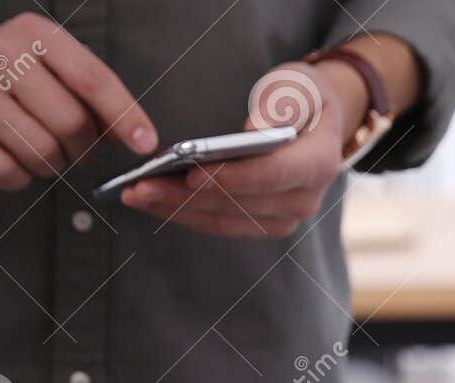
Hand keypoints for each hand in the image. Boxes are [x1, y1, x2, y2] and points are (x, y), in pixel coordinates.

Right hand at [0, 12, 156, 190]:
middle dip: (82, 149)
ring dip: (50, 165)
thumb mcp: (42, 65)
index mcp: (33, 35)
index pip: (92, 78)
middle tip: (75, 151)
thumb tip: (133, 133)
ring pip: (40, 152)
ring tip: (38, 152)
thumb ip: (87, 92)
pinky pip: (6, 173)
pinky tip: (12, 161)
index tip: (146, 143)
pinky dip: (19, 178)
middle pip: (70, 123)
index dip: (125, 116)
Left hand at [119, 58, 368, 236]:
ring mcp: (283, 219)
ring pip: (223, 220)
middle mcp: (304, 200)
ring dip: (177, 209)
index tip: (191, 174)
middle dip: (187, 196)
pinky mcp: (261, 225)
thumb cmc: (303, 99)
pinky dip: (183, 213)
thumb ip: (283, 105)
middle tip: (142, 185)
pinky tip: (152, 200)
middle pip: (239, 204)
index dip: (232, 179)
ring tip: (137, 194)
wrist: (316, 125)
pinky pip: (218, 224)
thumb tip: (256, 130)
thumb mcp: (299, 86)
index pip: (273, 176)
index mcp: (318, 163)